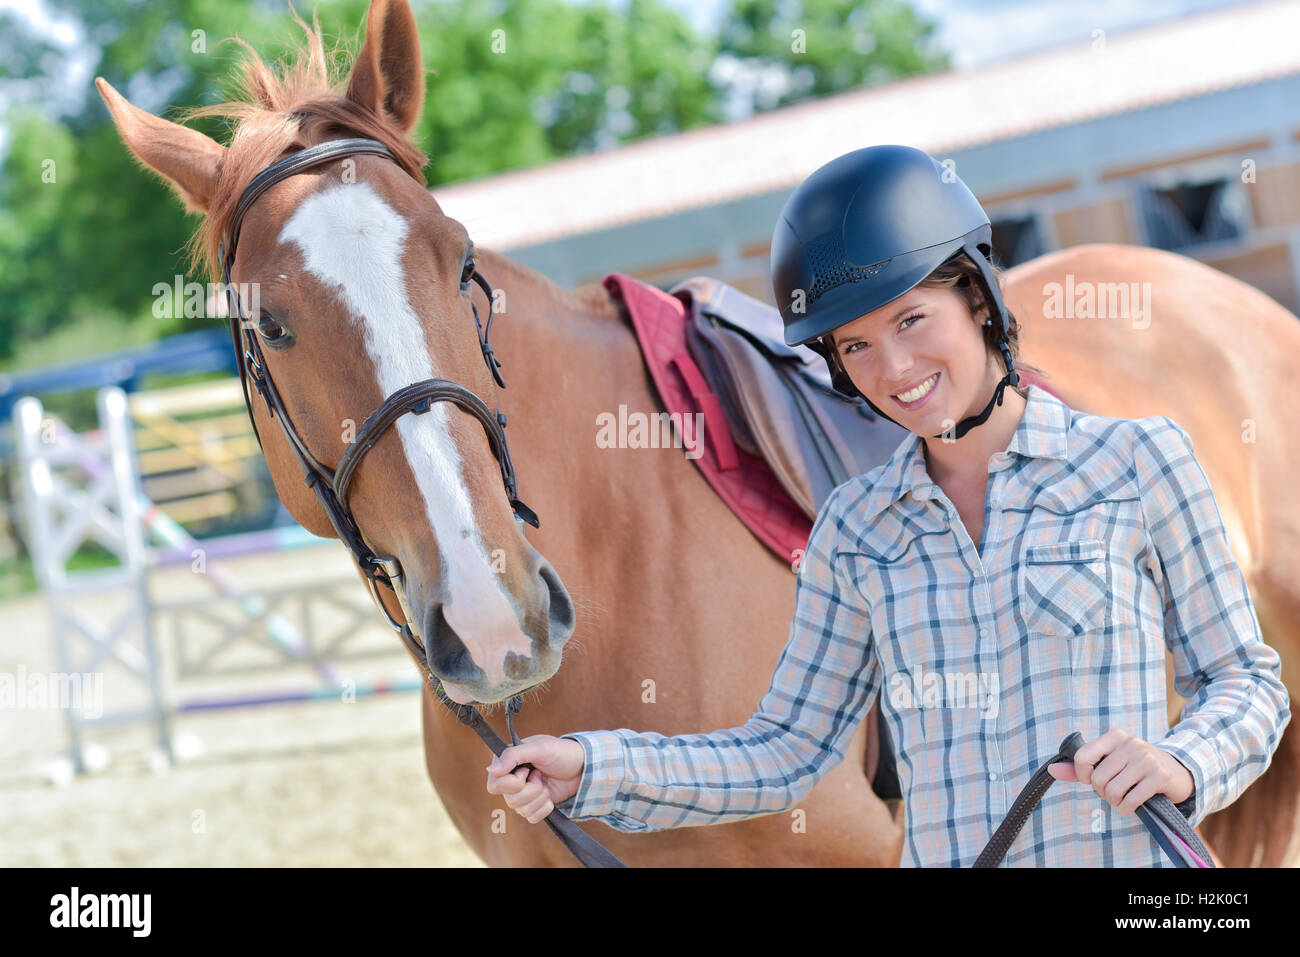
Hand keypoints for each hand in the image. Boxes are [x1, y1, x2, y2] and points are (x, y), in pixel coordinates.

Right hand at [485, 734, 585, 823]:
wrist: (582, 767)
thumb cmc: (560, 752)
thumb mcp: (539, 747)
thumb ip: (513, 755)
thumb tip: (491, 771)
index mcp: (507, 763)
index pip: (494, 786)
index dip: (513, 782)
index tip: (527, 770)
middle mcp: (510, 780)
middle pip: (510, 800)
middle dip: (532, 789)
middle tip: (541, 775)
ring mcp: (522, 794)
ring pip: (521, 810)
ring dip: (540, 796)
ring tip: (547, 782)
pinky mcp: (533, 805)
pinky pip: (531, 817)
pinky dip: (544, 807)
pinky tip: (550, 794)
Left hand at [1047, 728, 1193, 814]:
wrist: (1179, 772)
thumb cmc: (1136, 768)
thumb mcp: (1111, 762)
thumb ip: (1081, 768)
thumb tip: (1051, 771)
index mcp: (1114, 736)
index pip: (1082, 756)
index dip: (1082, 775)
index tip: (1091, 781)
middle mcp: (1130, 743)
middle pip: (1098, 778)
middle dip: (1102, 792)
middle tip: (1113, 792)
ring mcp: (1147, 758)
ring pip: (1113, 790)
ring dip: (1115, 802)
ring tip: (1122, 799)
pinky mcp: (1160, 776)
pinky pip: (1131, 800)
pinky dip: (1127, 808)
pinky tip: (1131, 806)